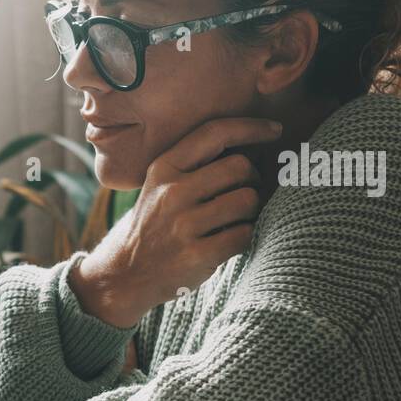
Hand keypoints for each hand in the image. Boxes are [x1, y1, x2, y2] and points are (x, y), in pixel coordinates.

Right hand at [69, 117, 278, 327]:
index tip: (274, 130)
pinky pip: (244, 235)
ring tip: (236, 219)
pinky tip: (230, 240)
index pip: (215, 133)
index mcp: (164, 168)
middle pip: (240, 167)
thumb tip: (253, 146)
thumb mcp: (160, 185)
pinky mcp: (196, 254)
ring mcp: (183, 225)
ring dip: (251, 211)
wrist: (126, 273)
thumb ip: (196, 164)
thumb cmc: (156, 224)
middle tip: (245, 193)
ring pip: (247, 200)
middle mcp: (172, 192)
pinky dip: (244, 237)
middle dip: (252, 180)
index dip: (252, 127)